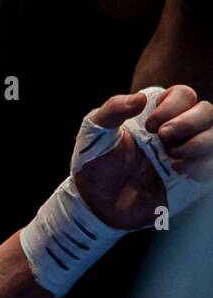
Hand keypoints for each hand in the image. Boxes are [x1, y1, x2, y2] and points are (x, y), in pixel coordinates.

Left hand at [75, 86, 212, 228]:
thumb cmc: (96, 162)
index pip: (184, 94)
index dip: (173, 105)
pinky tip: (179, 171)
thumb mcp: (96, 132)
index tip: (149, 125)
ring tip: (171, 157)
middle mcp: (176, 130)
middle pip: (208, 111)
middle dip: (189, 123)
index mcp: (154, 114)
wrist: (100, 202)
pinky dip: (203, 166)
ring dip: (198, 144)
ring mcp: (187, 154)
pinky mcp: (194, 177)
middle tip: (163, 138)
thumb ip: (113, 109)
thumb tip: (141, 98)